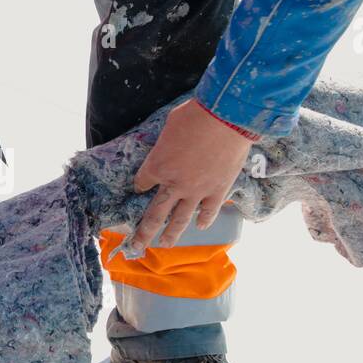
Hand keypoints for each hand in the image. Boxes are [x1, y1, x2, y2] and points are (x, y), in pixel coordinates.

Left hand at [130, 100, 252, 251]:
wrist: (226, 119)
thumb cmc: (195, 116)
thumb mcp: (169, 126)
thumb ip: (166, 143)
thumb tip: (169, 146)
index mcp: (156, 166)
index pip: (142, 182)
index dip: (140, 185)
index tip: (140, 187)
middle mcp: (173, 185)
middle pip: (154, 214)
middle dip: (143, 232)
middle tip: (136, 246)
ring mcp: (196, 192)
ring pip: (179, 220)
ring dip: (171, 235)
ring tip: (164, 245)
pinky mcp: (217, 191)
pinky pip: (208, 212)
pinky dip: (204, 220)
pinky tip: (199, 227)